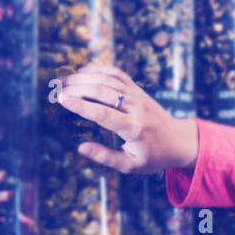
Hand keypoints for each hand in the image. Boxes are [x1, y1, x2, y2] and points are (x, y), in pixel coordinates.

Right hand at [54, 63, 198, 173]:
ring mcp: (138, 96)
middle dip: (77, 88)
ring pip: (108, 80)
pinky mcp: (138, 90)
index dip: (81, 105)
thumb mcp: (131, 165)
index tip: (62, 99)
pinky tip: (83, 71)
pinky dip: (99, 69)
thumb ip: (106, 157)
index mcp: (134, 129)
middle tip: (56, 90)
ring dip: (84, 77)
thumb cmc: (153, 156)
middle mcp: (136, 108)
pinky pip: (117, 74)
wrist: (178, 141)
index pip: (103, 113)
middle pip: (102, 91)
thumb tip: (82, 148)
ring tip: (63, 81)